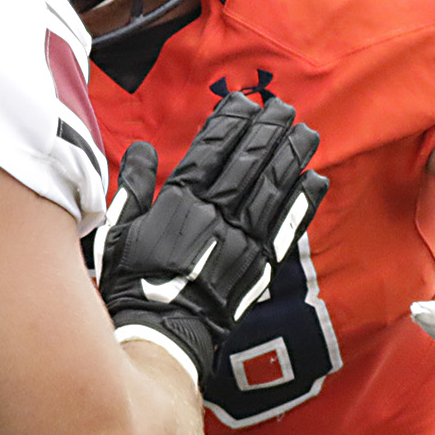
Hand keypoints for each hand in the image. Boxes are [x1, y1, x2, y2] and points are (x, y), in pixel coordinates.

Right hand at [97, 93, 327, 385]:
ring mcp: (242, 241)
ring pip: (273, 188)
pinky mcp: (259, 266)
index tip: (244, 101)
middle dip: (268, 130)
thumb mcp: (118, 230)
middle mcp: (215, 216)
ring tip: (308, 133)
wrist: (159, 334)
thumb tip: (140, 150)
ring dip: (293, 157)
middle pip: (249, 163)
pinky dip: (303, 202)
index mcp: (180, 203)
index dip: (230, 122)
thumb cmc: (132, 282)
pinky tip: (316, 180)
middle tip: (284, 107)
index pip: (211, 150)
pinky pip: (287, 226)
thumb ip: (132, 187)